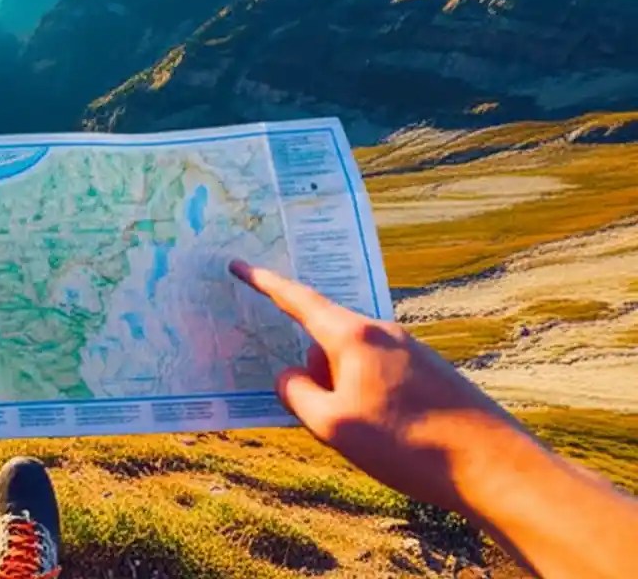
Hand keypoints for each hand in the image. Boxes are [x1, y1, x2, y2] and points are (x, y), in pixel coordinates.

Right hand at [229, 261, 637, 577]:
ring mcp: (411, 349)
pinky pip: (381, 374)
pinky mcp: (431, 371)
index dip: (264, 283)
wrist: (491, 465)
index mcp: (353, 336)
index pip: (298, 300)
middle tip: (329, 422)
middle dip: (314, 374)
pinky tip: (391, 436)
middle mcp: (383, 332)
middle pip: (326, 340)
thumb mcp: (331, 425)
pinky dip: (370, 398)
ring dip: (344, 391)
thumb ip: (297, 393)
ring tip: (369, 439)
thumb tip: (290, 376)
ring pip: (354, 362)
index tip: (238, 265)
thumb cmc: (405, 444)